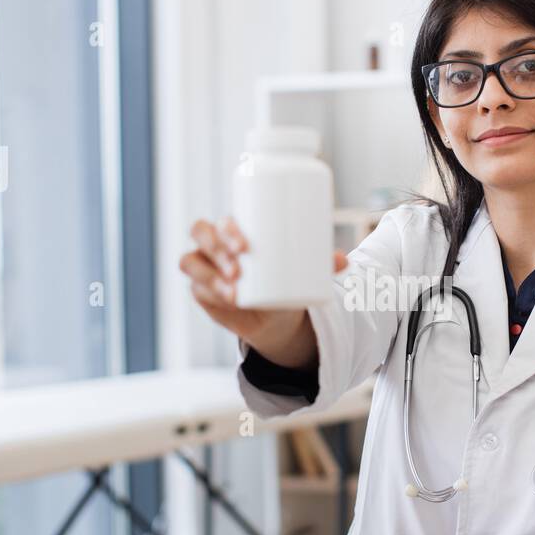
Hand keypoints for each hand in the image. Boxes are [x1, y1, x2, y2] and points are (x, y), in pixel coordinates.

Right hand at [179, 215, 347, 349]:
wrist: (275, 314)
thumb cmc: (285, 278)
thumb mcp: (302, 270)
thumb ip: (321, 264)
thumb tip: (343, 260)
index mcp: (236, 229)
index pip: (222, 221)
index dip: (228, 229)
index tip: (246, 245)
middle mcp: (213, 243)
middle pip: (201, 234)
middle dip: (217, 249)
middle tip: (239, 268)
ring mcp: (204, 266)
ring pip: (191, 262)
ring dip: (209, 275)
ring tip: (233, 290)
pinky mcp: (201, 291)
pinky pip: (195, 288)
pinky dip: (208, 293)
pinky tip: (224, 299)